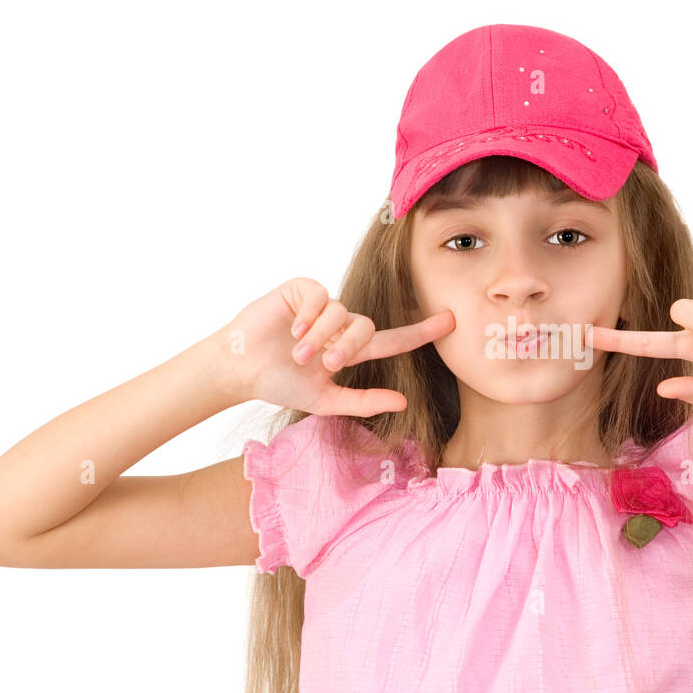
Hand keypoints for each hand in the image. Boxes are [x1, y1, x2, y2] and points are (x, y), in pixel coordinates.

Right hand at [207, 277, 454, 416]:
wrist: (240, 369)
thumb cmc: (280, 384)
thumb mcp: (325, 400)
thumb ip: (363, 403)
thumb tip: (403, 402)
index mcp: (349, 348)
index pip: (392, 340)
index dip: (421, 331)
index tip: (451, 322)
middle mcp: (340, 324)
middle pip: (366, 328)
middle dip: (348, 347)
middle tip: (325, 363)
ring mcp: (321, 306)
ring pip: (342, 313)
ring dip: (320, 337)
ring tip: (298, 353)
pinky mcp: (301, 290)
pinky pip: (320, 296)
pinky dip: (309, 315)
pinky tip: (292, 328)